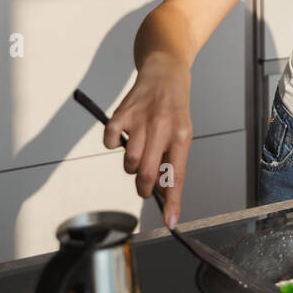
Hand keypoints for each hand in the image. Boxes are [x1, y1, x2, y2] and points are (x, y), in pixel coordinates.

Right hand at [102, 53, 193, 228]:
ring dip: (130, 166)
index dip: (172, 201)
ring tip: (137, 152)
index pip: (176, 176)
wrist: (165, 70)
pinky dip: (113, 144)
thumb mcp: (181, 132)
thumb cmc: (173, 107)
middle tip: (144, 185)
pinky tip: (123, 135)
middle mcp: (163, 127)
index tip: (170, 222)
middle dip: (144, 187)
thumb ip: (170, 160)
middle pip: (147, 173)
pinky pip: (110, 141)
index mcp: (182, 136)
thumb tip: (159, 190)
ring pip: (129, 161)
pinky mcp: (121, 112)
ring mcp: (141, 119)